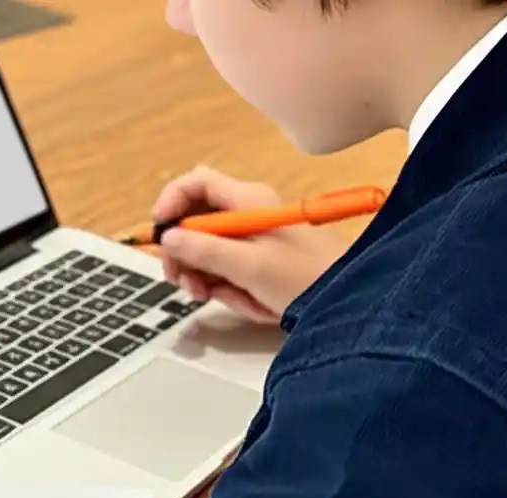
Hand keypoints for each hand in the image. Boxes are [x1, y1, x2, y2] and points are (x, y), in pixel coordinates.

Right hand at [154, 166, 347, 322]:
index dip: (171, 202)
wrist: (346, 304)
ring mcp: (255, 239)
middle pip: (196, 222)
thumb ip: (204, 250)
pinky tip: (248, 304)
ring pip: (208, 252)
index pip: (196, 183)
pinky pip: (228, 271)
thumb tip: (168, 238)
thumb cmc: (305, 279)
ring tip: (221, 298)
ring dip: (206, 278)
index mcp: (247, 200)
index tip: (160, 233)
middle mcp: (248, 213)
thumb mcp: (248, 266)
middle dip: (185, 254)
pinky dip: (229, 289)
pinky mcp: (261, 263)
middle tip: (184, 282)